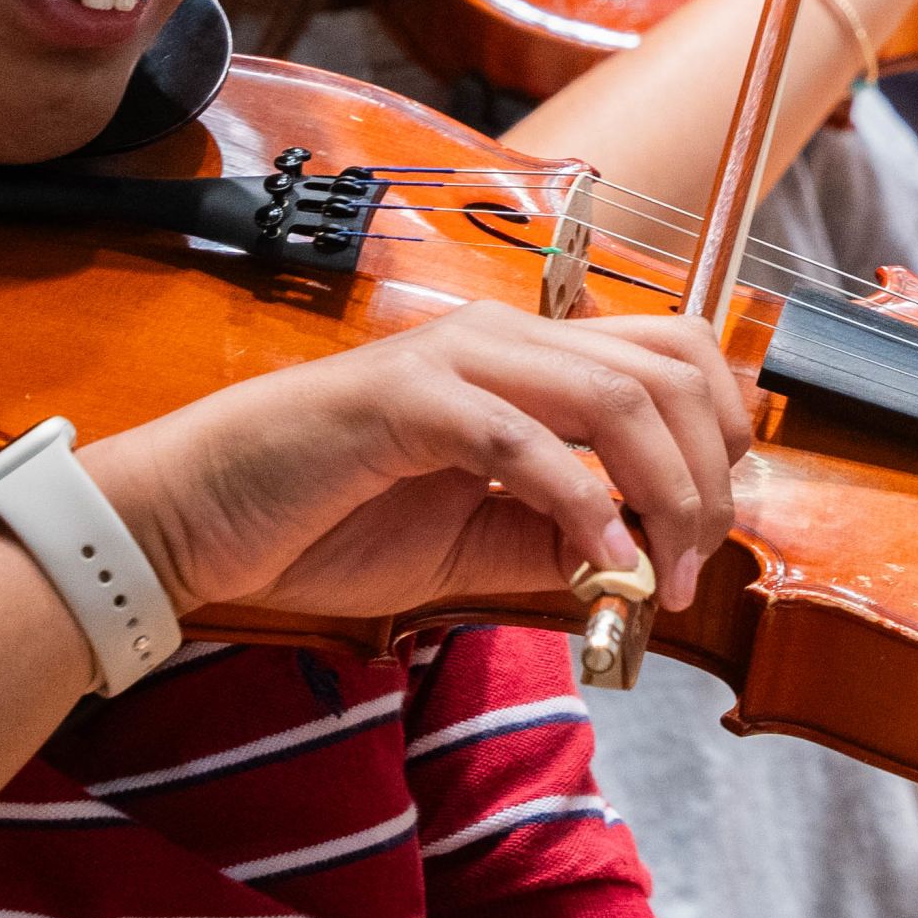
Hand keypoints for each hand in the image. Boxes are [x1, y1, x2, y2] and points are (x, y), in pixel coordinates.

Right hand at [87, 304, 751, 630]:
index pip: (673, 350)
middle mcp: (502, 342)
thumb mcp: (476, 540)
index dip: (720, 429)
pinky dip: (580, 502)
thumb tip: (650, 560)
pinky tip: (596, 561)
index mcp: (525, 362)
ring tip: (654, 575)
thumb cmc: (323, 522)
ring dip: (663, 492)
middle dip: (707, 471)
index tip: (713, 524)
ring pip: (616, 393)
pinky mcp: (406, 401)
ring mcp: (454, 362)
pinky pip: (523, 440)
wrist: (197, 521)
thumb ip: (562, 537)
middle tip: (693, 563)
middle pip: (668, 367)